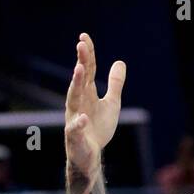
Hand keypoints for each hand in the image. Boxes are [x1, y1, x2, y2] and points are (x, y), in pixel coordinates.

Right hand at [65, 33, 126, 177]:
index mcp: (86, 93)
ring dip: (75, 84)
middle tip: (81, 45)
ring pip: (72, 99)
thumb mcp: (111, 103)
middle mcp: (77, 103)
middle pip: (79, 80)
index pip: (87, 70)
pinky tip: (82, 118)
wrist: (89, 156)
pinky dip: (77, 124)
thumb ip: (114, 84)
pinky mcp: (74, 137)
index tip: (84, 37)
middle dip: (81, 62)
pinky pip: (74, 129)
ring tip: (79, 70)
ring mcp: (74, 118)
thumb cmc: (97, 128)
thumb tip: (120, 62)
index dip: (86, 54)